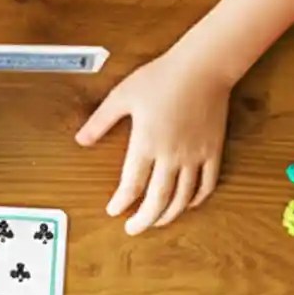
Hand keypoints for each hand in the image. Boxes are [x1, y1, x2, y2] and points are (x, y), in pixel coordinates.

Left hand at [76, 50, 231, 235]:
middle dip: (143, 220)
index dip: (121, 203)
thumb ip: (100, 121)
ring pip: (182, 198)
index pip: (131, 185)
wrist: (203, 65)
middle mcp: (171, 155)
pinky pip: (207, 184)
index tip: (114, 210)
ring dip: (168, 215)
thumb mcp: (122, 95)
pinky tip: (187, 204)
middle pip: (157, 201)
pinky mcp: (212, 151)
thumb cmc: (162, 76)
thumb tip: (81, 140)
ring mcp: (194, 155)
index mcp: (147, 143)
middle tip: (133, 229)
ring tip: (157, 221)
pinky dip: (196, 199)